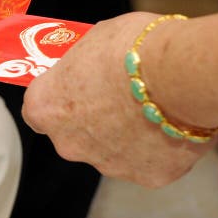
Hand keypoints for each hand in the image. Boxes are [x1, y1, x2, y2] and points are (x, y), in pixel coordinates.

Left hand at [22, 12, 210, 187]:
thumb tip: (87, 65)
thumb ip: (81, 64)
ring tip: (150, 107)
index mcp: (45, 108)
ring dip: (123, 134)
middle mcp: (68, 143)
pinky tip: (171, 124)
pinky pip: (146, 161)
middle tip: (118, 95)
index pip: (38, 111)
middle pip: (73, 134)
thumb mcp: (92, 41)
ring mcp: (106, 164)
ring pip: (110, 150)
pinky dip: (156, 147)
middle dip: (92, 119)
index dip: (57, 99)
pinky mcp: (146, 177)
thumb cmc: (130, 49)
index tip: (73, 88)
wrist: (180, 75)